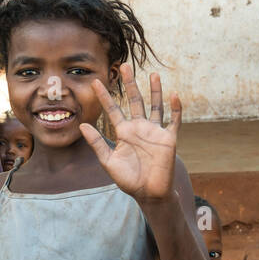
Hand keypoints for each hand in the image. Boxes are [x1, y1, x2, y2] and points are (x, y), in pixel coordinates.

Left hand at [81, 69, 180, 202]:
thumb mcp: (109, 161)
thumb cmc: (128, 180)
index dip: (105, 96)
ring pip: (155, 106)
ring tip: (153, 74)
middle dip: (130, 84)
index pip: (113, 110)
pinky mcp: (168, 139)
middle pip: (135, 101)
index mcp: (124, 132)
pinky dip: (175, 109)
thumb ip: (97, 143)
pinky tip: (174, 95)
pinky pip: (174, 121)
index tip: (96, 81)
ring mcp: (155, 132)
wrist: (148, 194)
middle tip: (125, 66)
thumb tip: (83, 125)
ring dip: (155, 91)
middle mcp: (139, 128)